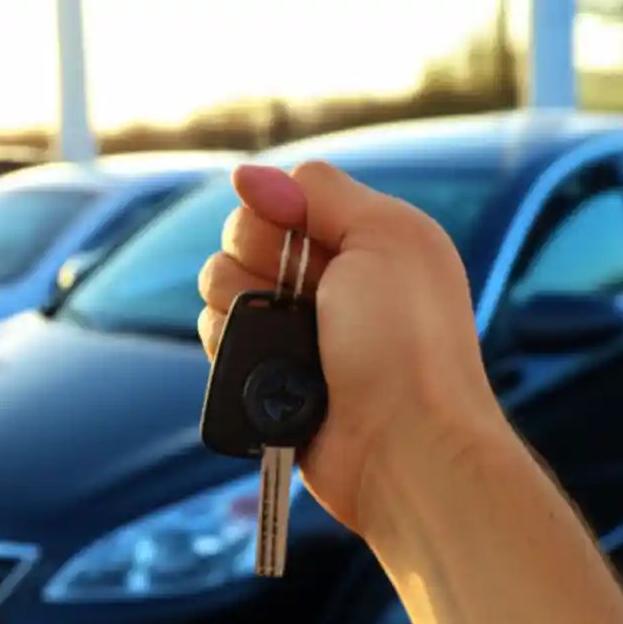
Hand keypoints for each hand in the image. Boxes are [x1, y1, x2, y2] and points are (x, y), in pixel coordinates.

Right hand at [197, 162, 504, 534]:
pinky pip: (214, 338)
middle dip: (259, 266)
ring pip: (217, 287)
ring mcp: (291, 328)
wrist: (404, 449)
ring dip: (243, 312)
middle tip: (312, 303)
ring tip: (295, 345)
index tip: (314, 251)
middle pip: (239, 238)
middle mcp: (324, 279)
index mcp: (361, 238)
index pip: (279, 196)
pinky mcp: (263, 372)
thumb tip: (248, 174)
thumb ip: (318, 193)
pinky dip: (232, 351)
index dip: (277, 216)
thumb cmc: (408, 345)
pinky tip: (269, 371)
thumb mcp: (385, 238)